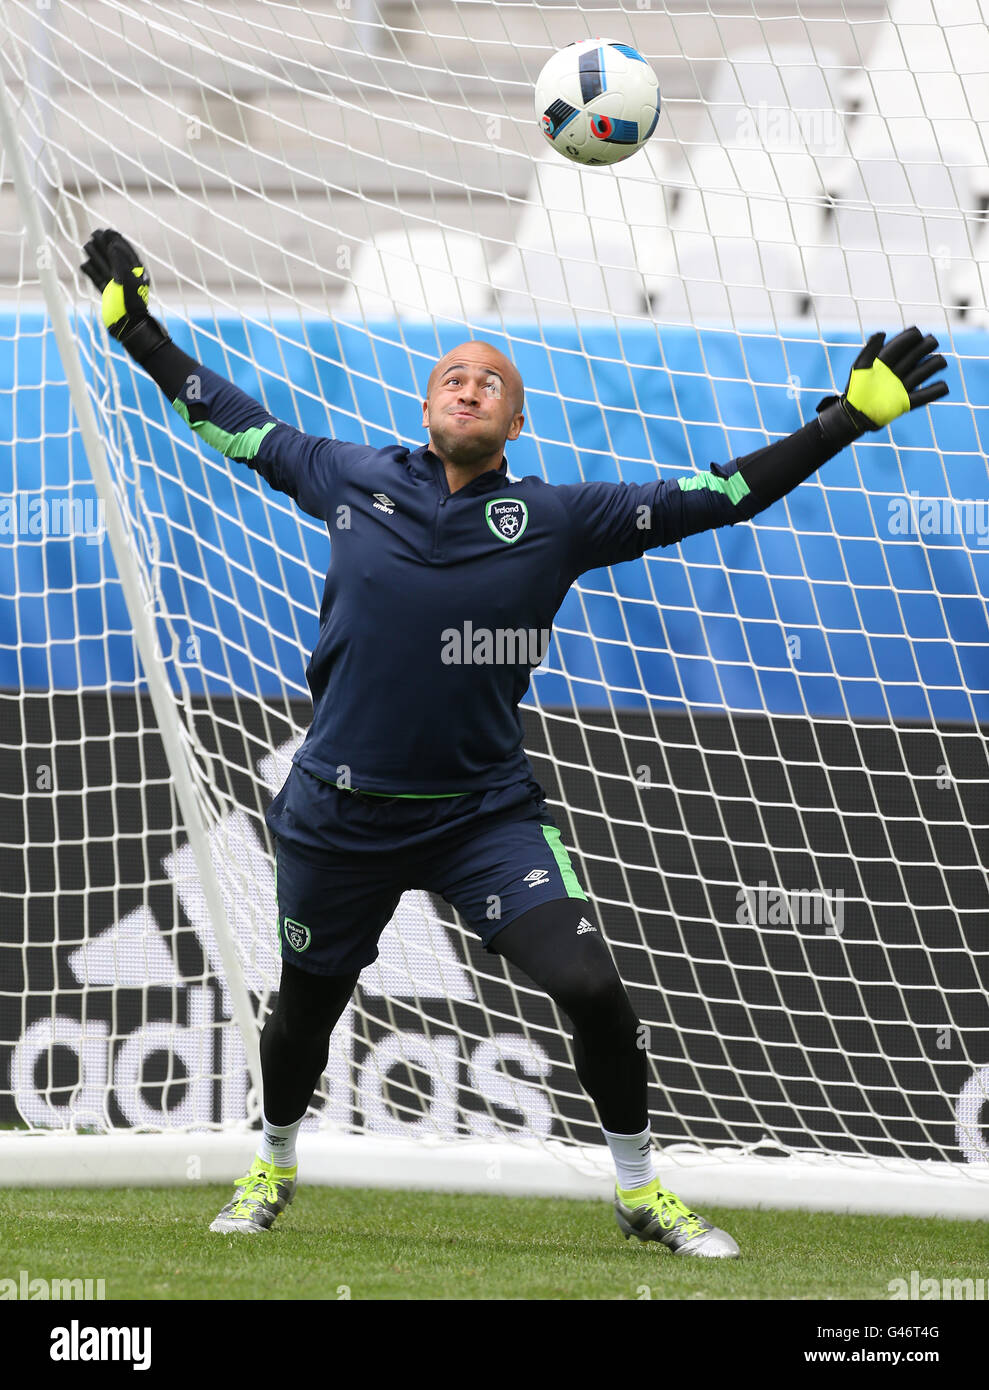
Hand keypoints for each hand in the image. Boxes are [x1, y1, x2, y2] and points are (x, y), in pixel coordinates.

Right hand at [80, 228, 169, 363]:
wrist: (128, 325)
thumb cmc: (130, 302)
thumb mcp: (127, 279)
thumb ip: (120, 261)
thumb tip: (113, 245)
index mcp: (135, 272)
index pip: (125, 252)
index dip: (116, 241)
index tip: (108, 230)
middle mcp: (126, 277)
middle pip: (113, 257)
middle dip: (104, 245)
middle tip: (94, 233)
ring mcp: (116, 286)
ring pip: (104, 267)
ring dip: (95, 256)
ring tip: (86, 245)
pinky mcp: (108, 294)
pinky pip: (98, 279)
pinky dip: (91, 271)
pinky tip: (84, 264)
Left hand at [817, 327, 947, 441]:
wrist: (853, 415)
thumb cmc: (855, 390)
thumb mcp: (860, 368)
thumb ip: (870, 350)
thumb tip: (883, 332)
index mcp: (883, 363)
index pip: (898, 348)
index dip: (907, 338)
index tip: (917, 332)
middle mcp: (895, 373)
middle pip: (913, 357)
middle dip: (924, 347)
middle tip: (933, 342)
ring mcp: (900, 388)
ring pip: (920, 374)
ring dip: (932, 366)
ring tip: (941, 361)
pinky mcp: (904, 403)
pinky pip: (922, 397)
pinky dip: (933, 392)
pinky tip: (944, 386)